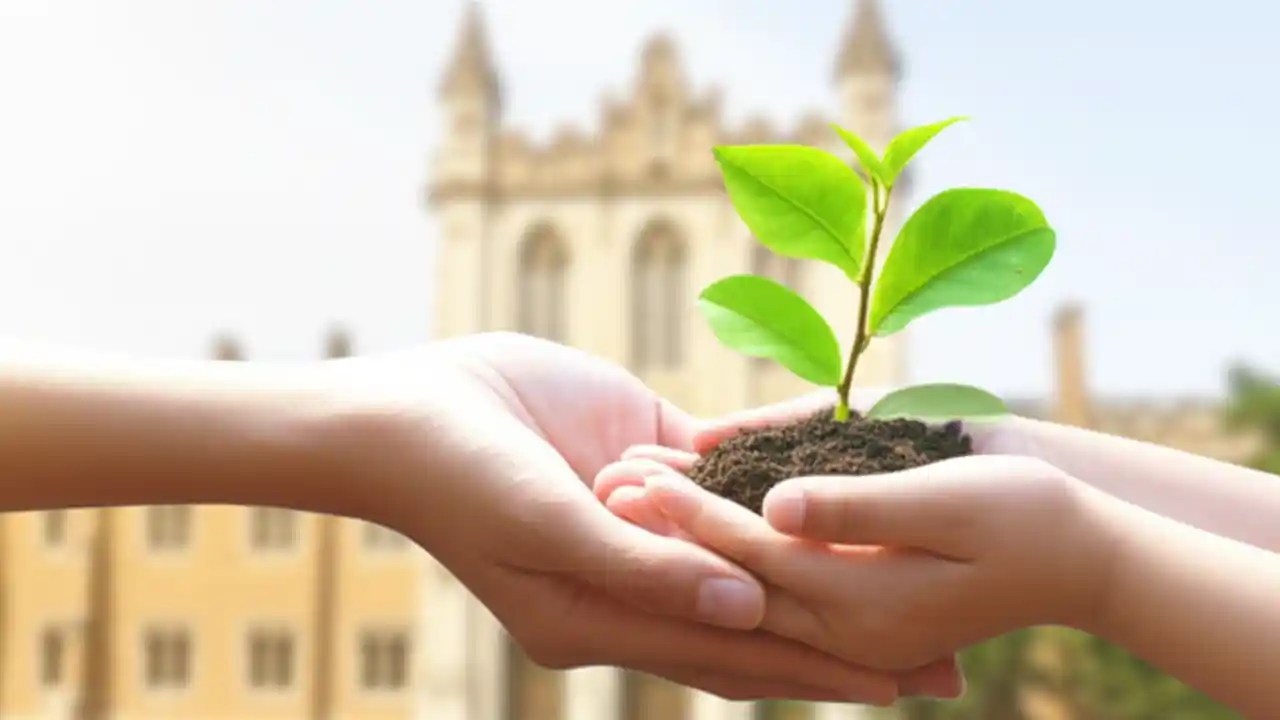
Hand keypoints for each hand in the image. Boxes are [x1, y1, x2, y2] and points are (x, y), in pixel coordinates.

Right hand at [324, 334, 956, 702]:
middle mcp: (640, 577)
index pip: (735, 654)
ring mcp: (650, 518)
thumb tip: (749, 610)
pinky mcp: (650, 456)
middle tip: (941, 659)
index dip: (818, 667)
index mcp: (611, 620)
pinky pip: (729, 463)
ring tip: (910, 566)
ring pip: (754, 541)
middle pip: (762, 614)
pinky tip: (848, 450)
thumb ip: (646, 570)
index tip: (901, 683)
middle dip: (847, 634)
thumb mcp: (548, 530)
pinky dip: (783, 459)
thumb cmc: (462, 480)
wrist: (411, 410)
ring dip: (827, 556)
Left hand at [596, 392, 1114, 672]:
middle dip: (669, 528)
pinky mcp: (854, 592)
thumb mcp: (948, 502)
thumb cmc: (1033, 517)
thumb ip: (856, 508)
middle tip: (607, 482)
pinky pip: (778, 568)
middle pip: (733, 572)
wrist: (1084, 554)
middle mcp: (845, 619)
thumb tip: (774, 506)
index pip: (756, 556)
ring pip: (745, 573)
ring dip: (686, 534)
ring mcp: (848, 612)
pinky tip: (693, 498)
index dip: (695, 515)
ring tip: (627, 486)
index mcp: (864, 605)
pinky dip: (733, 537)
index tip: (640, 478)